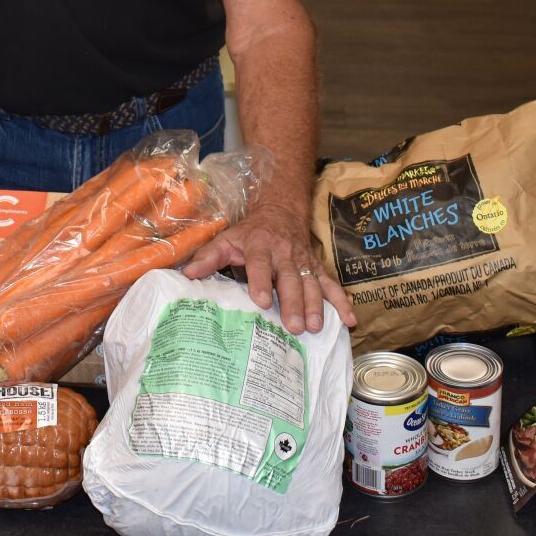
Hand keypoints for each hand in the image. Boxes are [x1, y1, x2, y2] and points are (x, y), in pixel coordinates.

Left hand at [182, 203, 356, 335]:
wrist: (281, 209)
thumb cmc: (249, 232)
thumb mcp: (226, 239)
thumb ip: (208, 257)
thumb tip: (187, 275)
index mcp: (260, 246)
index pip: (260, 264)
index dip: (261, 282)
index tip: (261, 302)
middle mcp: (284, 253)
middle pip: (290, 278)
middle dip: (293, 302)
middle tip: (294, 326)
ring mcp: (304, 260)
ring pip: (312, 283)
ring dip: (316, 305)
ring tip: (316, 327)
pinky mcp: (317, 267)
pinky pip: (331, 284)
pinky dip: (342, 301)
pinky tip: (349, 319)